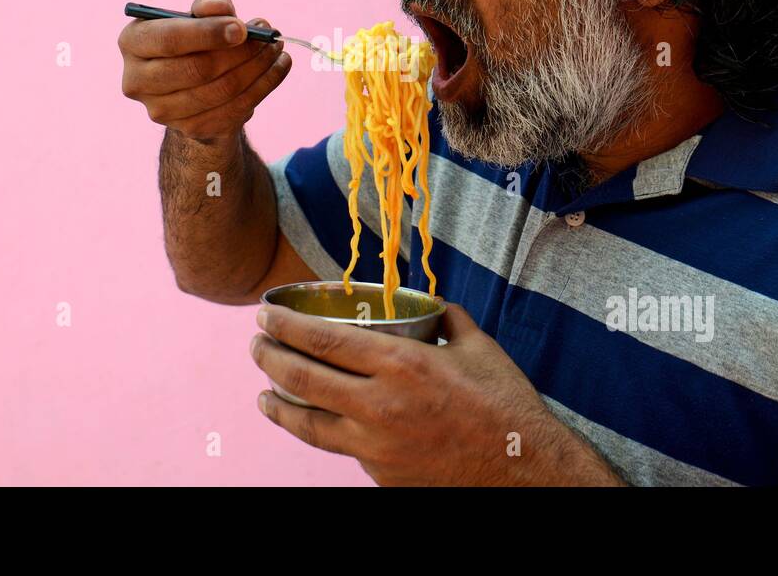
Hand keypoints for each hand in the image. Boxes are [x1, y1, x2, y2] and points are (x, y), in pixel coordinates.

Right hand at [119, 0, 291, 142]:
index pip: (169, 39)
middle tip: (269, 39)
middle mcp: (137, 80)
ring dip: (257, 69)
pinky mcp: (189, 129)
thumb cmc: (194, 39)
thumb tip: (221, 8)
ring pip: (220, 91)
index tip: (242, 28)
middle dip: (240, 53)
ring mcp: (161, 111)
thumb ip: (209, 3)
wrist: (193, 84)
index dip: (208, 33)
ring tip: (276, 50)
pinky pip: (234, 110)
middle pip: (197, 69)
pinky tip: (278, 68)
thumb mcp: (199, 14)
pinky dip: (263, 87)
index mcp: (133, 42)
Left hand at [250, 301, 625, 485]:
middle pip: (302, 378)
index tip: (266, 314)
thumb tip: (428, 303)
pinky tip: (306, 421)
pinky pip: (339, 447)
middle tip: (255, 343)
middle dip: (268, 357)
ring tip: (262, 390)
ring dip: (276, 401)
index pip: (322, 339)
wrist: (522, 470)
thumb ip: (446, 318)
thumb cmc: (504, 404)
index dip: (285, 326)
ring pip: (306, 423)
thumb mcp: (477, 346)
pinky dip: (316, 431)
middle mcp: (379, 403)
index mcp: (401, 362)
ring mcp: (375, 445)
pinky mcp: (379, 474)